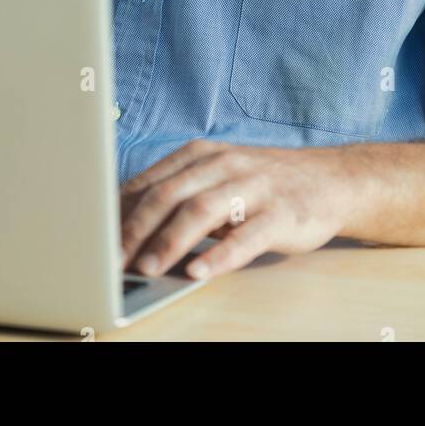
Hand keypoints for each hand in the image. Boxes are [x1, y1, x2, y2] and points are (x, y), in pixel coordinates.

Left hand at [119, 139, 362, 280]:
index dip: (121, 212)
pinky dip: (219, 254)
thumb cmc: (262, 183)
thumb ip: (177, 193)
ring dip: (171, 241)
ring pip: (203, 210)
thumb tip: (122, 223)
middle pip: (171, 194)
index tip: (95, 239)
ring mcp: (255, 186)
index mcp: (203, 153)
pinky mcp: (282, 212)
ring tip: (148, 268)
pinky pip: (247, 235)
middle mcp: (225, 164)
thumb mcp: (217, 177)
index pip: (152, 181)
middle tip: (112, 259)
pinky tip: (198, 271)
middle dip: (137, 228)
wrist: (329, 179)